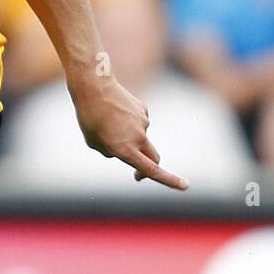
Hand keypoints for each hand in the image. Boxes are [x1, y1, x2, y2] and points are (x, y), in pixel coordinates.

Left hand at [69, 73, 188, 190]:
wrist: (94, 88)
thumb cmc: (89, 117)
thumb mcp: (95, 143)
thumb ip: (112, 151)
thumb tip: (126, 149)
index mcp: (125, 149)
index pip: (151, 170)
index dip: (169, 180)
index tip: (185, 186)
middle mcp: (138, 138)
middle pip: (153, 158)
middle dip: (150, 166)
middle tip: (138, 171)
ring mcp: (143, 123)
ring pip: (141, 138)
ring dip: (129, 137)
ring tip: (108, 123)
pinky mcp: (143, 110)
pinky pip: (138, 122)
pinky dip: (129, 122)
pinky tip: (115, 112)